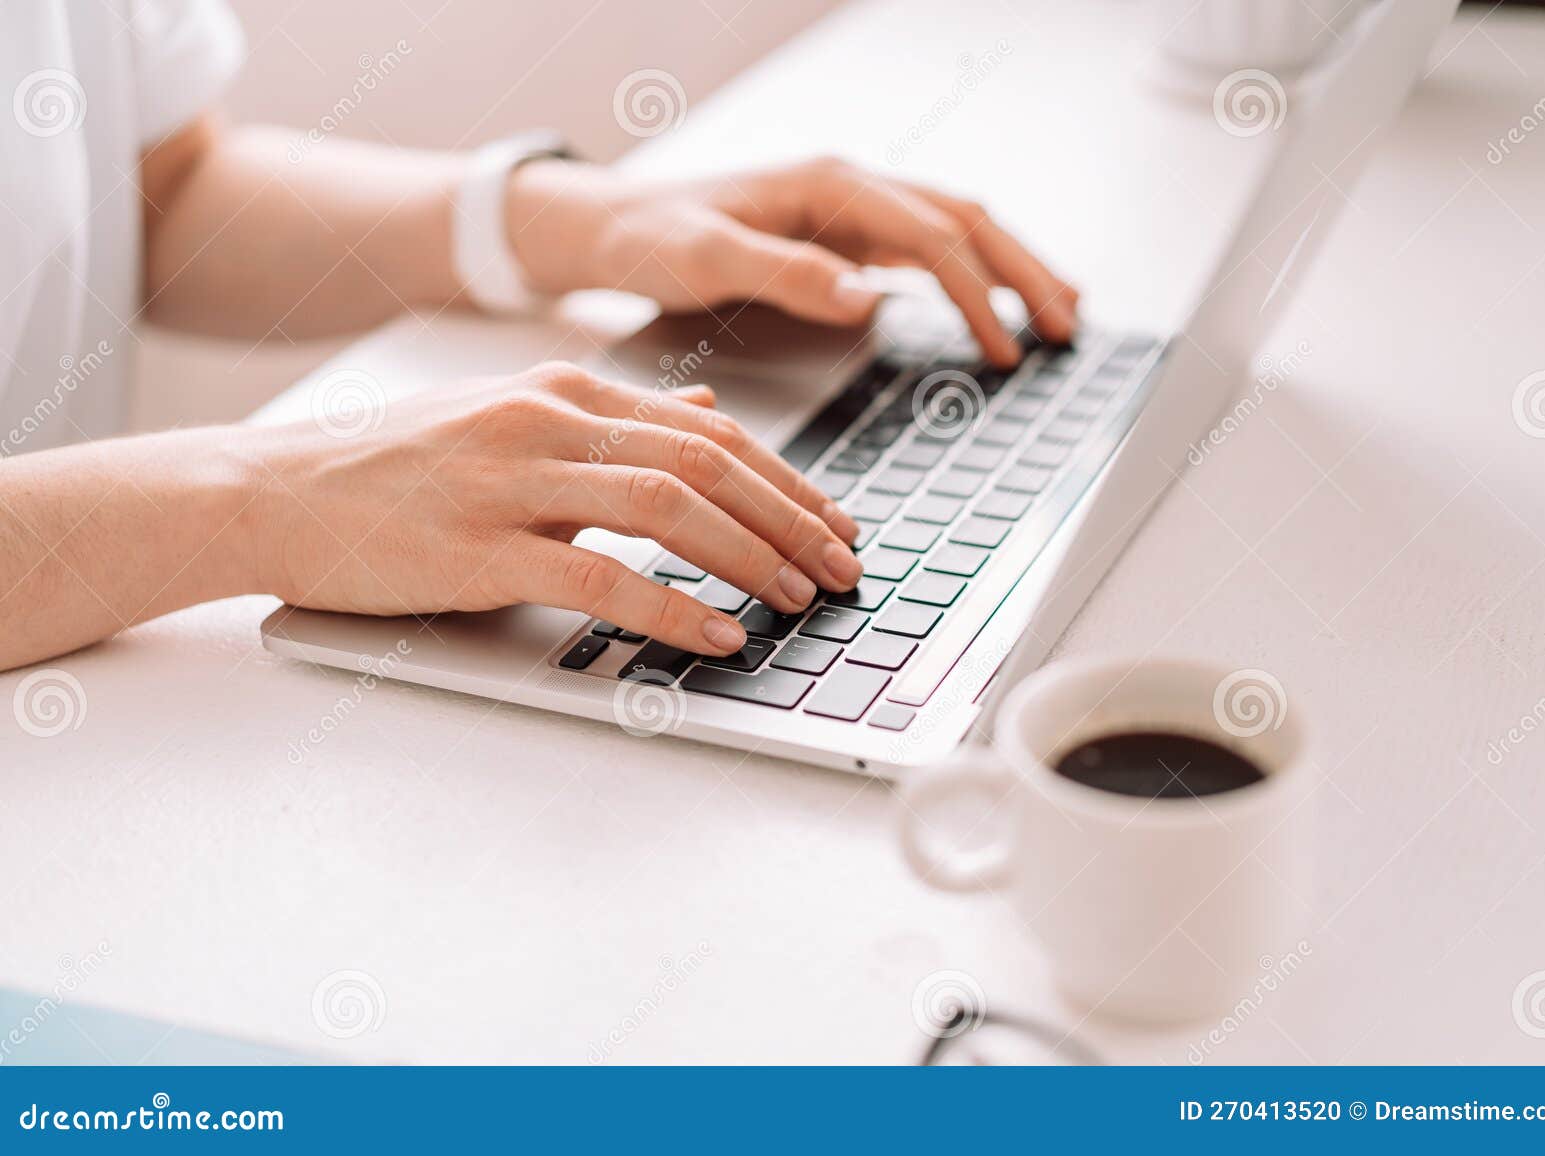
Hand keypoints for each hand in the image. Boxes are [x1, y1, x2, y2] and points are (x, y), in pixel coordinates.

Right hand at [244, 363, 863, 654]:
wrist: (274, 491)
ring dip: (751, 555)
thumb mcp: (514, 420)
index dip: (788, 479)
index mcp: (564, 391)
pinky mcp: (476, 547)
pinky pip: (599, 576)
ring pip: (667, 506)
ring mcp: (510, 480)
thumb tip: (709, 409)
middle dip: (793, 518)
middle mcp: (547, 421)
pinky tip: (719, 634)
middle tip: (844, 569)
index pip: (710, 428)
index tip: (837, 524)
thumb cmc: (396, 467)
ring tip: (801, 598)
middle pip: (706, 462)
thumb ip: (616, 420)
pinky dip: (672, 607)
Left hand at [508, 156, 1077, 366]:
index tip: (1006, 347)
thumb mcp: (705, 258)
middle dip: (1021, 272)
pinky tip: (991, 301)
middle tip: (1068, 326)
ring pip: (954, 228)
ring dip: (1008, 268)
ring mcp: (848, 209)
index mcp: (828, 186)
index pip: (931, 234)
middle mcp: (848, 187)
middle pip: (964, 219)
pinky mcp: (841, 235)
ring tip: (1060, 311)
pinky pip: (923, 248)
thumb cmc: (650, 238)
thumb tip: (868, 296)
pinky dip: (969, 274)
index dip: (977, 291)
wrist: (611, 226)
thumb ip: (785, 272)